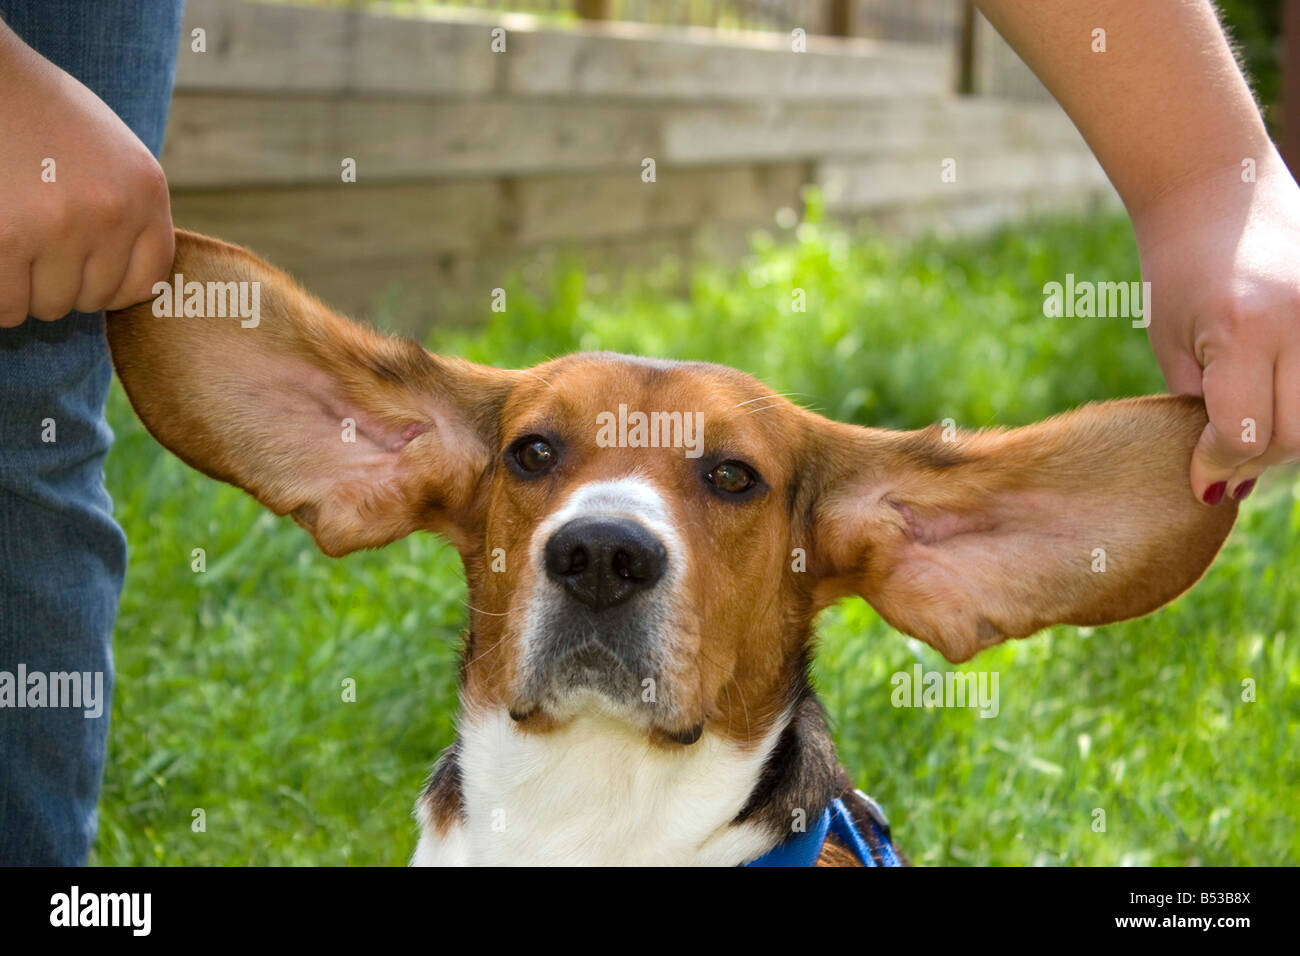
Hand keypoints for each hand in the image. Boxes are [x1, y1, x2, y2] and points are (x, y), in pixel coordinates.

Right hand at [0, 20, 173, 326]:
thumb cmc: (42, 112)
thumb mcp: (112, 153)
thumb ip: (130, 210)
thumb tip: (138, 287)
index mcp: (146, 190)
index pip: (147, 282)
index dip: (112, 287)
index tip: (86, 273)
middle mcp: (112, 212)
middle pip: (95, 298)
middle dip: (64, 285)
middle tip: (38, 249)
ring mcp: (60, 227)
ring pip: (51, 306)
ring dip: (28, 290)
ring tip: (16, 246)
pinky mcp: (6, 238)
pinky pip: (8, 306)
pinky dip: (0, 298)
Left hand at [1136, 151, 1299, 504]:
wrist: (1215, 185)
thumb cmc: (1178, 267)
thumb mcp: (1173, 344)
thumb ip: (1200, 409)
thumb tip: (1230, 478)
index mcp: (1244, 329)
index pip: (1245, 435)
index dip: (1219, 465)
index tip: (1201, 477)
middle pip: (1298, 436)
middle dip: (1257, 457)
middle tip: (1225, 453)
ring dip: (1290, 433)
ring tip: (1254, 419)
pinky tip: (1280, 393)